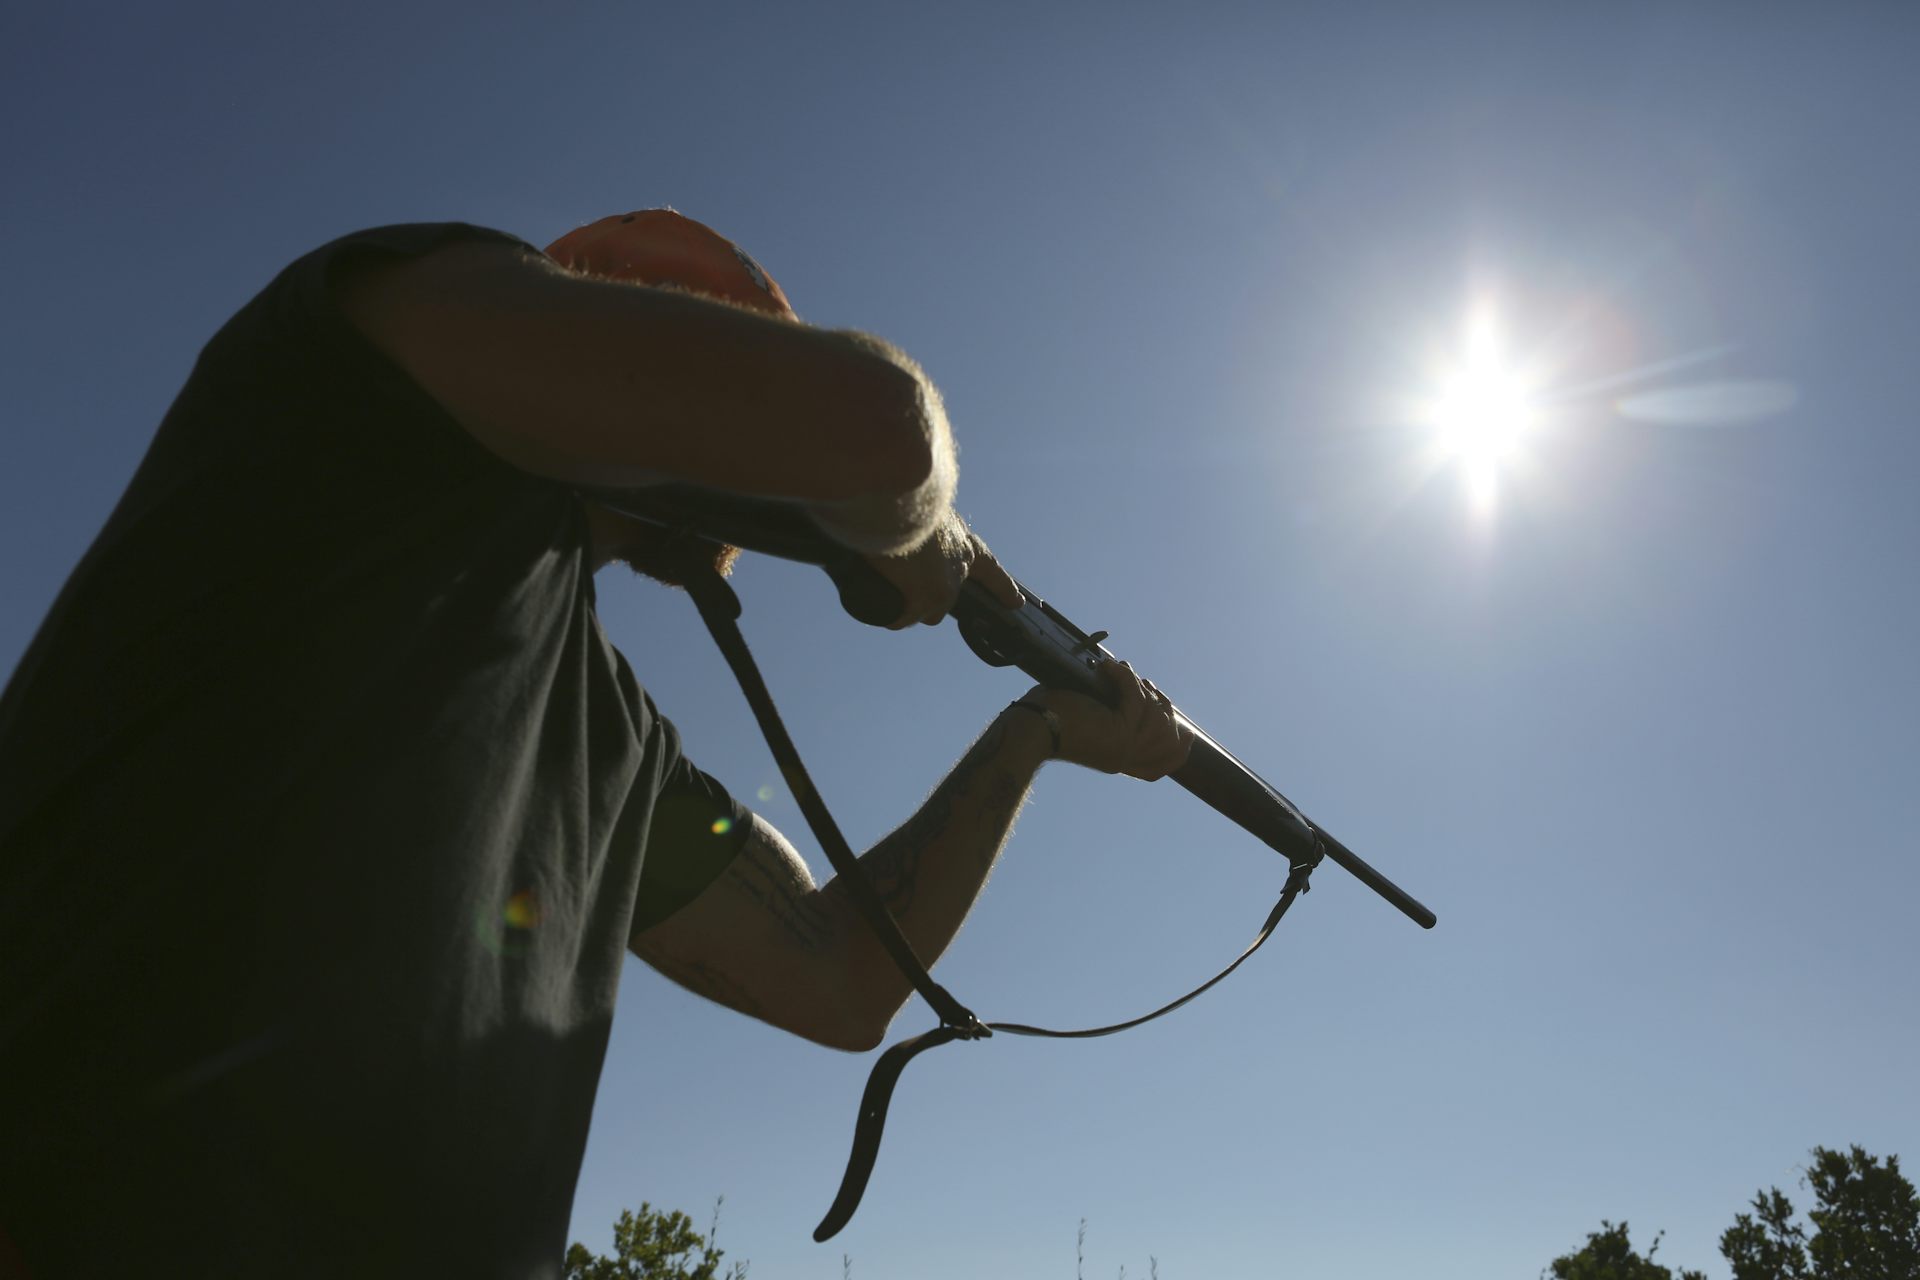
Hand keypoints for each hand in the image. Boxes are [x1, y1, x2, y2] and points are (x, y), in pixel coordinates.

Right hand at [861, 510, 1021, 628]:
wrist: (899, 495)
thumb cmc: (904, 496)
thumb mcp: (923, 509)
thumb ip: (922, 524)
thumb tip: (899, 529)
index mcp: (963, 542)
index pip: (990, 570)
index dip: (1002, 587)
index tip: (1016, 602)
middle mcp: (960, 566)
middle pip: (947, 599)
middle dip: (929, 600)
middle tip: (907, 589)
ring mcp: (946, 585)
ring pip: (926, 613)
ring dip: (908, 607)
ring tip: (886, 587)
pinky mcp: (926, 597)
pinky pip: (903, 619)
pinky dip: (892, 616)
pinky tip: (881, 607)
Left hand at [1029, 660, 1192, 780]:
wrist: (1029, 727)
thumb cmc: (1050, 715)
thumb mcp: (1091, 717)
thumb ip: (1117, 713)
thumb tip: (1144, 692)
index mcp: (1119, 760)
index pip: (1166, 764)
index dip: (1180, 744)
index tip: (1182, 725)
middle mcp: (1125, 758)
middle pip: (1170, 734)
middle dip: (1161, 703)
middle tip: (1141, 682)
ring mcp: (1125, 748)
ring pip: (1156, 713)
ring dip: (1139, 685)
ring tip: (1118, 671)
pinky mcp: (1120, 731)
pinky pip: (1136, 697)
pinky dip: (1124, 676)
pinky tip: (1107, 668)